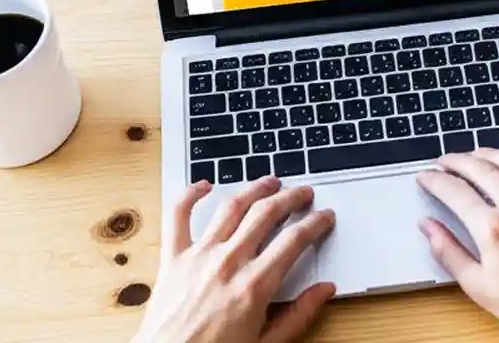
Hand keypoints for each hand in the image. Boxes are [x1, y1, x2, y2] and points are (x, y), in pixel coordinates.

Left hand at [133, 177, 336, 342]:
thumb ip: (298, 316)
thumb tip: (324, 291)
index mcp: (254, 286)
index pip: (294, 240)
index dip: (315, 223)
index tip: (324, 217)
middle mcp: (228, 263)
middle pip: (267, 214)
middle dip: (291, 198)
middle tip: (303, 192)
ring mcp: (199, 256)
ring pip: (231, 206)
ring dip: (254, 188)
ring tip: (269, 181)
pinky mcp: (173, 258)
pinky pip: (179, 215)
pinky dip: (190, 194)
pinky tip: (204, 185)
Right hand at [417, 150, 498, 342]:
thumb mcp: (478, 287)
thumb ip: (449, 252)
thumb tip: (429, 227)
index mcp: (492, 230)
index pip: (454, 191)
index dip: (435, 179)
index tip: (427, 177)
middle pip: (480, 169)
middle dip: (456, 161)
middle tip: (444, 161)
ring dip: (488, 153)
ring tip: (474, 154)